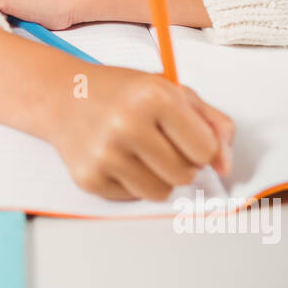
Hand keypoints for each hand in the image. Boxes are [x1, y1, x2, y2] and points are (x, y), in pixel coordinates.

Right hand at [42, 59, 234, 200]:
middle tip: (159, 142)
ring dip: (158, 177)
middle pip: (185, 175)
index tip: (183, 134)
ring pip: (161, 193)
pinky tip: (118, 158)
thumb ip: (212, 124)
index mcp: (153, 96)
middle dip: (180, 162)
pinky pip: (133, 197)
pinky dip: (132, 182)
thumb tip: (225, 167)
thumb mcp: (171, 90)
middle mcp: (127, 124)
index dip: (199, 145)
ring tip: (141, 153)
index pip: (205, 150)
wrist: (62, 95)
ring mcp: (104, 154)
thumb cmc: (122, 92)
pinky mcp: (88, 177)